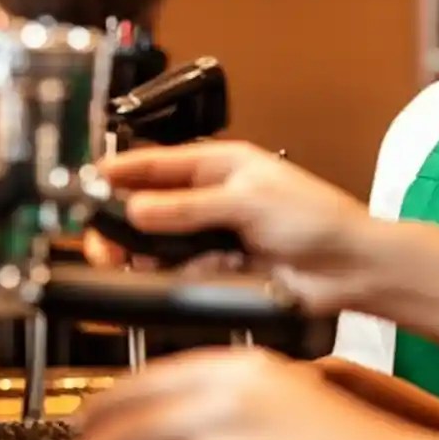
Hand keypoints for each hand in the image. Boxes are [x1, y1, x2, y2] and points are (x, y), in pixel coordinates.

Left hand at [60, 348, 438, 439]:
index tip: (85, 426)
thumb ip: (231, 394)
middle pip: (120, 424)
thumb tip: (175, 413)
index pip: (138, 385)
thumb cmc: (346, 435)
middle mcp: (221, 397)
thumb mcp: (287, 392)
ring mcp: (219, 439)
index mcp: (235, 367)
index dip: (99, 411)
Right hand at [87, 140, 375, 311]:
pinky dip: (183, 277)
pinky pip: (182, 273)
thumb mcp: (249, 202)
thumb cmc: (319, 219)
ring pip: (160, 244)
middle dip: (125, 223)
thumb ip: (190, 208)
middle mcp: (213, 197)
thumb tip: (139, 210)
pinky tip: (196, 275)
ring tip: (137, 262)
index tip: (90, 181)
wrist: (348, 267)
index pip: (158, 162)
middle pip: (149, 206)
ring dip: (151, 254)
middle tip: (106, 241)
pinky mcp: (220, 269)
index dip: (121, 171)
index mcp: (221, 164)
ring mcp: (215, 234)